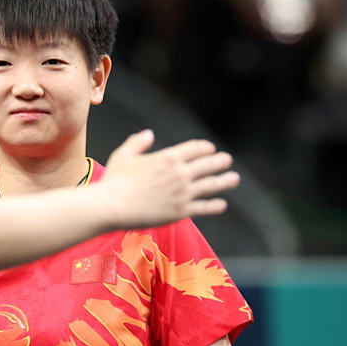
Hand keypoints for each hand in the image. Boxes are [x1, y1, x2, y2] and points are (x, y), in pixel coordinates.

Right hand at [98, 129, 239, 228]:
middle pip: (210, 164)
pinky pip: (205, 207)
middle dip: (220, 161)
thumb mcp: (123, 155)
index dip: (206, 148)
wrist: (112, 206)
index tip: (210, 149)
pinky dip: (216, 205)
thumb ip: (137, 142)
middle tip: (226, 160)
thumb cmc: (114, 181)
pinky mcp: (182, 211)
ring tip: (233, 179)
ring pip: (213, 185)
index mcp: (168, 157)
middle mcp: (181, 173)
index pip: (197, 148)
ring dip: (226, 180)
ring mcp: (184, 193)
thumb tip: (148, 134)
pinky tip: (222, 204)